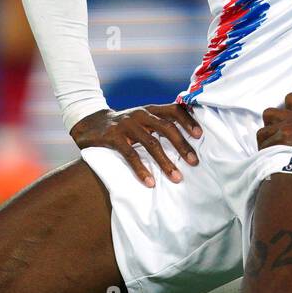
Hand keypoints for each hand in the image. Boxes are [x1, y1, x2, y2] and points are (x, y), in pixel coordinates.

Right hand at [70, 103, 201, 186]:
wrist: (91, 123)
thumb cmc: (124, 124)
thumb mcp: (142, 118)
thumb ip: (160, 122)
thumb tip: (188, 137)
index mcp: (151, 109)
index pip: (174, 110)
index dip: (188, 121)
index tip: (200, 135)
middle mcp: (141, 114)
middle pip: (166, 127)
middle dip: (182, 146)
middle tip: (194, 162)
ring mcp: (127, 125)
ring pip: (151, 143)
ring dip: (165, 162)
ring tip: (176, 178)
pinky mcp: (114, 137)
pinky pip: (130, 155)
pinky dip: (141, 170)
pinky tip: (150, 182)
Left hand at [254, 92, 291, 164]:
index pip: (291, 99)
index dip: (288, 108)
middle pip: (270, 112)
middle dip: (271, 125)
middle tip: (278, 138)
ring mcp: (287, 125)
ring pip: (263, 127)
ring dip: (265, 138)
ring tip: (271, 151)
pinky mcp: (282, 137)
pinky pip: (263, 141)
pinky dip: (263, 150)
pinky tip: (269, 160)